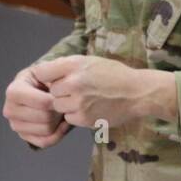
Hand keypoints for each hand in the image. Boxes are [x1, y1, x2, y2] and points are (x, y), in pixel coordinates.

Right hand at [3, 67, 69, 148]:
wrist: (43, 88)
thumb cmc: (47, 79)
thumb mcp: (48, 72)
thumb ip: (52, 77)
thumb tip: (55, 89)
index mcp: (13, 91)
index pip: (43, 103)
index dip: (56, 100)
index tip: (61, 94)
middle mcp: (10, 109)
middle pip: (45, 118)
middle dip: (59, 110)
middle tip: (62, 103)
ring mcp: (15, 125)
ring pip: (46, 130)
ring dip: (58, 121)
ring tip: (60, 110)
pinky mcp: (24, 136)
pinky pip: (45, 142)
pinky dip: (58, 134)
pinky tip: (62, 123)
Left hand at [31, 55, 176, 129]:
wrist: (139, 93)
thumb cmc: (115, 75)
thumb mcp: (92, 61)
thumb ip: (68, 66)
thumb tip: (43, 73)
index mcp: (75, 65)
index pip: (42, 72)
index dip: (48, 77)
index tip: (56, 80)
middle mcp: (74, 83)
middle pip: (51, 92)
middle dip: (62, 93)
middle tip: (79, 91)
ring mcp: (79, 102)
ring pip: (59, 107)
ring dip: (68, 105)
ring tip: (86, 100)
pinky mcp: (85, 118)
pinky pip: (69, 118)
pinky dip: (77, 115)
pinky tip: (91, 109)